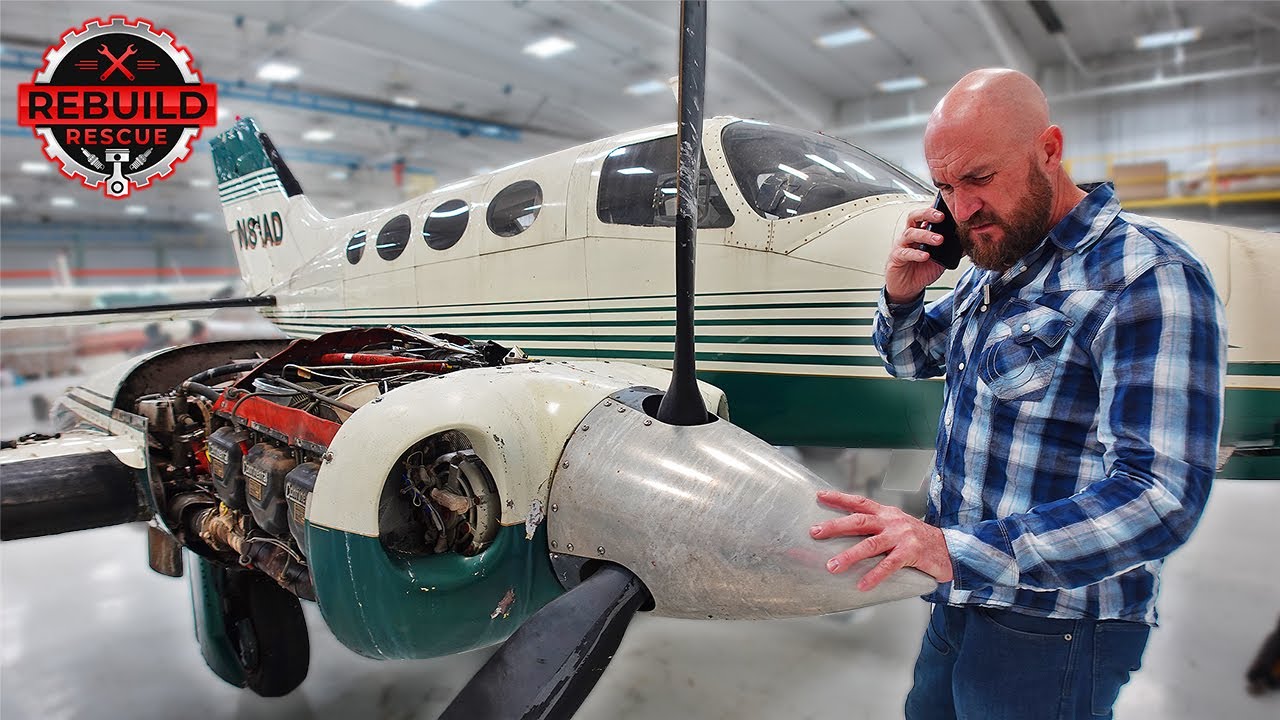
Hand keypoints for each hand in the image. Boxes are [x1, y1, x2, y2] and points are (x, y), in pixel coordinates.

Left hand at [810, 490, 952, 591]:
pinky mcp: (911, 553)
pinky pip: (889, 565)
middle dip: (835, 526)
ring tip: (832, 566)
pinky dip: (874, 575)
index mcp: (886, 513)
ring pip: (870, 545)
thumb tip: (848, 533)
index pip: (859, 502)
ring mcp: (901, 536)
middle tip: (815, 532)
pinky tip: (862, 584)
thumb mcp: (896, 525)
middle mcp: (892, 521)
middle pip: (859, 521)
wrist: (949, 547)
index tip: (819, 495)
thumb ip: (876, 527)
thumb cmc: (918, 539)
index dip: (839, 498)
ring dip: (849, 556)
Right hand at [885, 206, 947, 303]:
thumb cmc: (922, 269)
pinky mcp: (897, 258)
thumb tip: (969, 241)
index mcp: (921, 232)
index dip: (934, 209)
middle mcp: (910, 235)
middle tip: (941, 217)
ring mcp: (902, 245)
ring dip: (925, 235)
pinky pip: (905, 253)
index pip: (925, 215)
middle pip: (914, 217)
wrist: (908, 286)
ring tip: (939, 240)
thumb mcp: (942, 257)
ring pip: (910, 233)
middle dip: (927, 214)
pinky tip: (925, 256)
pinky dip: (916, 254)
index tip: (947, 208)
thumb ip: (953, 248)